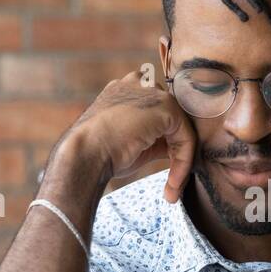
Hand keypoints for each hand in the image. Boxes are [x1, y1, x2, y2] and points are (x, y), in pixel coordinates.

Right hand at [48, 70, 197, 203]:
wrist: (84, 153)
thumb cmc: (100, 152)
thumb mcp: (130, 139)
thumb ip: (154, 136)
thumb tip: (176, 150)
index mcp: (128, 88)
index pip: (160, 115)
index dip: (167, 144)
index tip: (168, 173)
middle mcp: (141, 83)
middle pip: (174, 120)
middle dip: (178, 152)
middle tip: (173, 184)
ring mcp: (153, 92)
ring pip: (182, 129)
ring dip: (181, 162)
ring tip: (171, 188)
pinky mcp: (165, 106)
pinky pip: (186, 137)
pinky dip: (183, 162)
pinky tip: (172, 183)